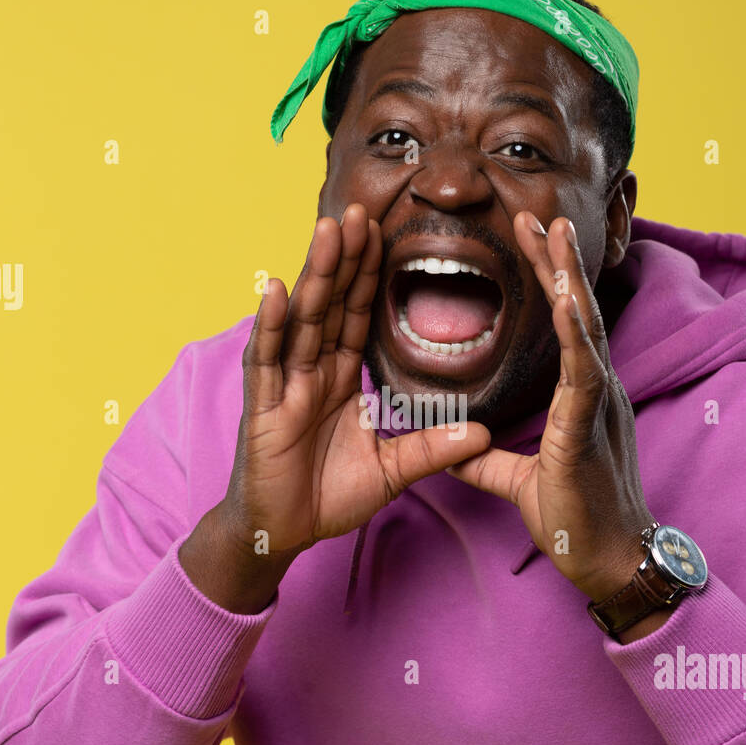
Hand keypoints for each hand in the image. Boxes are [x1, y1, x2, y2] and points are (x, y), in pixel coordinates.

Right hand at [182, 204, 490, 609]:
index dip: (370, 276)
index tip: (385, 233)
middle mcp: (310, 371)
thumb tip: (484, 432)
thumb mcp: (392, 471)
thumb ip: (431, 447)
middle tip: (361, 210)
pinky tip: (277, 289)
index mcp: (339, 378)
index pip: (357, 316)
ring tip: (329, 230)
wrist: (284, 534)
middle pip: (331, 305)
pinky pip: (265, 359)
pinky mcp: (261, 407)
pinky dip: (271, 325)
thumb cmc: (327, 498)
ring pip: (301, 320)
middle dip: (346, 259)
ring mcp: (283, 385)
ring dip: (315, 274)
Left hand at [447, 212, 654, 605]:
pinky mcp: (591, 429)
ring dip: (568, 278)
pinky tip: (563, 300)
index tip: (530, 238)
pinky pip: (582, 373)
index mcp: (583, 397)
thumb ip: (488, 460)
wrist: (611, 563)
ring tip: (555, 233)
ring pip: (583, 329)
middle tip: (537, 213)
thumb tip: (451, 447)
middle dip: (557, 260)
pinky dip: (573, 333)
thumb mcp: (521, 482)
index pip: (564, 325)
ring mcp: (600, 406)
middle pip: (575, 311)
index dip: (549, 279)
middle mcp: (597, 391)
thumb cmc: (577, 522)